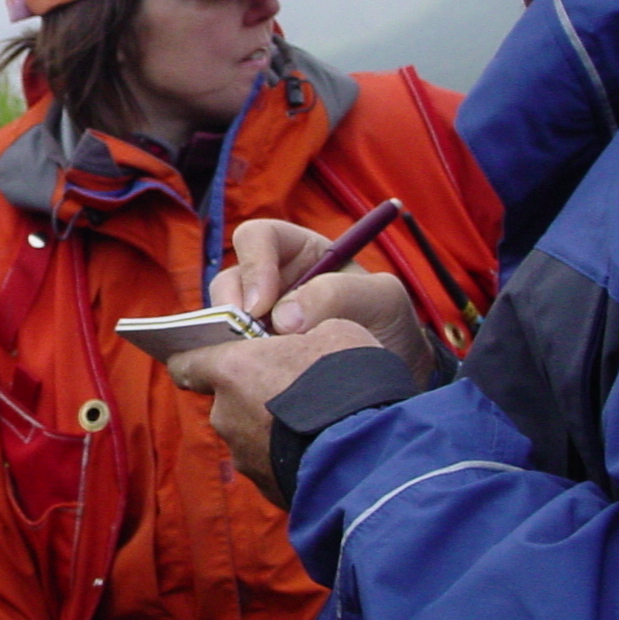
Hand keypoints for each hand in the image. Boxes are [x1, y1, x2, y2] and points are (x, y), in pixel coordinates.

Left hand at [170, 319, 381, 496]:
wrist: (370, 451)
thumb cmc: (348, 381)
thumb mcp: (335, 332)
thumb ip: (303, 334)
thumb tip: (302, 344)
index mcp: (231, 370)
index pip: (186, 362)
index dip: (197, 358)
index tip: (209, 356)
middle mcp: (226, 415)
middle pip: (227, 401)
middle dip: (253, 395)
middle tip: (292, 388)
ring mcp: (245, 456)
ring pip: (250, 436)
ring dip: (273, 428)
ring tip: (315, 423)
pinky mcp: (267, 487)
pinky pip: (272, 465)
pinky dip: (290, 456)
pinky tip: (322, 449)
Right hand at [215, 219, 433, 384]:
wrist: (396, 375)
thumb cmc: (390, 325)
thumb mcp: (380, 300)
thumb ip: (338, 294)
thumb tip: (283, 319)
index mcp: (301, 253)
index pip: (258, 237)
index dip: (253, 265)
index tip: (260, 306)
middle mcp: (273, 282)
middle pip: (229, 281)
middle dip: (232, 310)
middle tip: (249, 342)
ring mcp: (260, 320)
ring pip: (222, 321)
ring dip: (230, 342)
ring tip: (256, 366)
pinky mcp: (253, 354)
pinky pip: (227, 354)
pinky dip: (234, 367)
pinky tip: (254, 382)